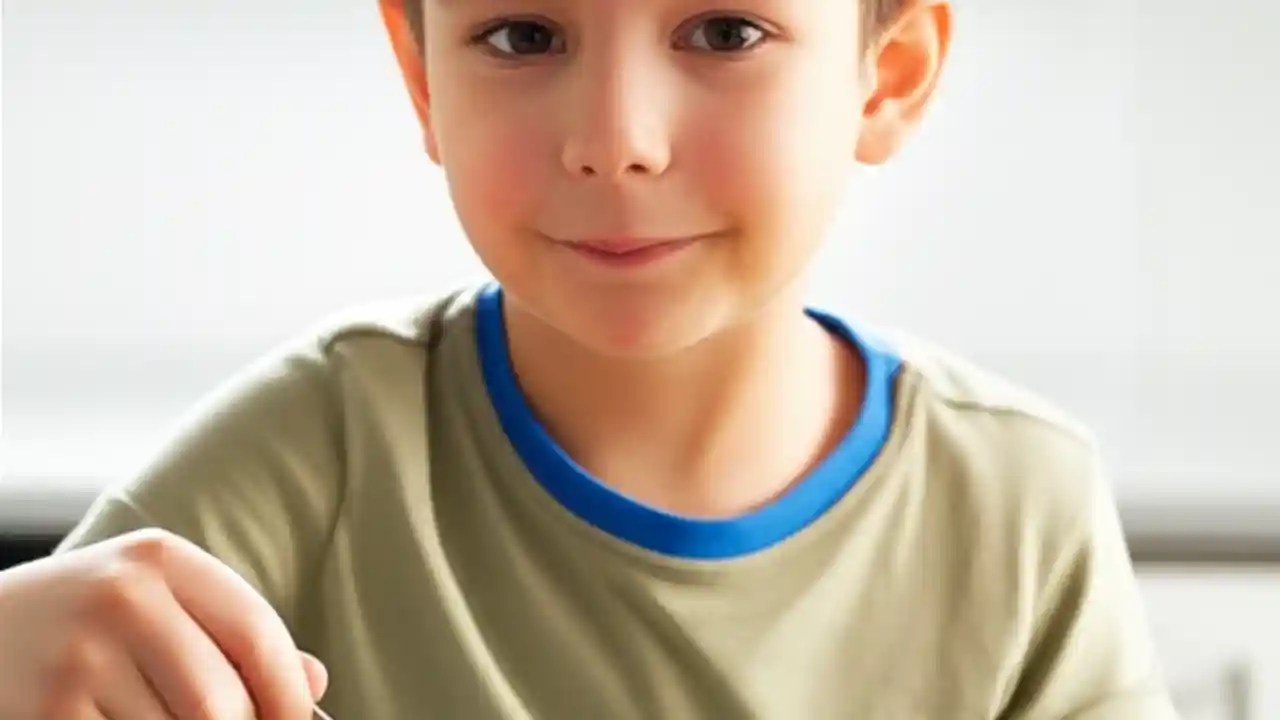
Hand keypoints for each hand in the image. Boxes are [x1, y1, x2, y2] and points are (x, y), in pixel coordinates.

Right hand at [0, 528, 326, 718]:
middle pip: (220, 703)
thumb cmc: (87, 622)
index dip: (289, 693)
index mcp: (162, 559)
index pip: (257, 633)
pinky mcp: (47, 710)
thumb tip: (313, 682)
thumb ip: (234, 636)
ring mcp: (78, 657)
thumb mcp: (157, 603)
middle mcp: (121, 598)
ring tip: (155, 714)